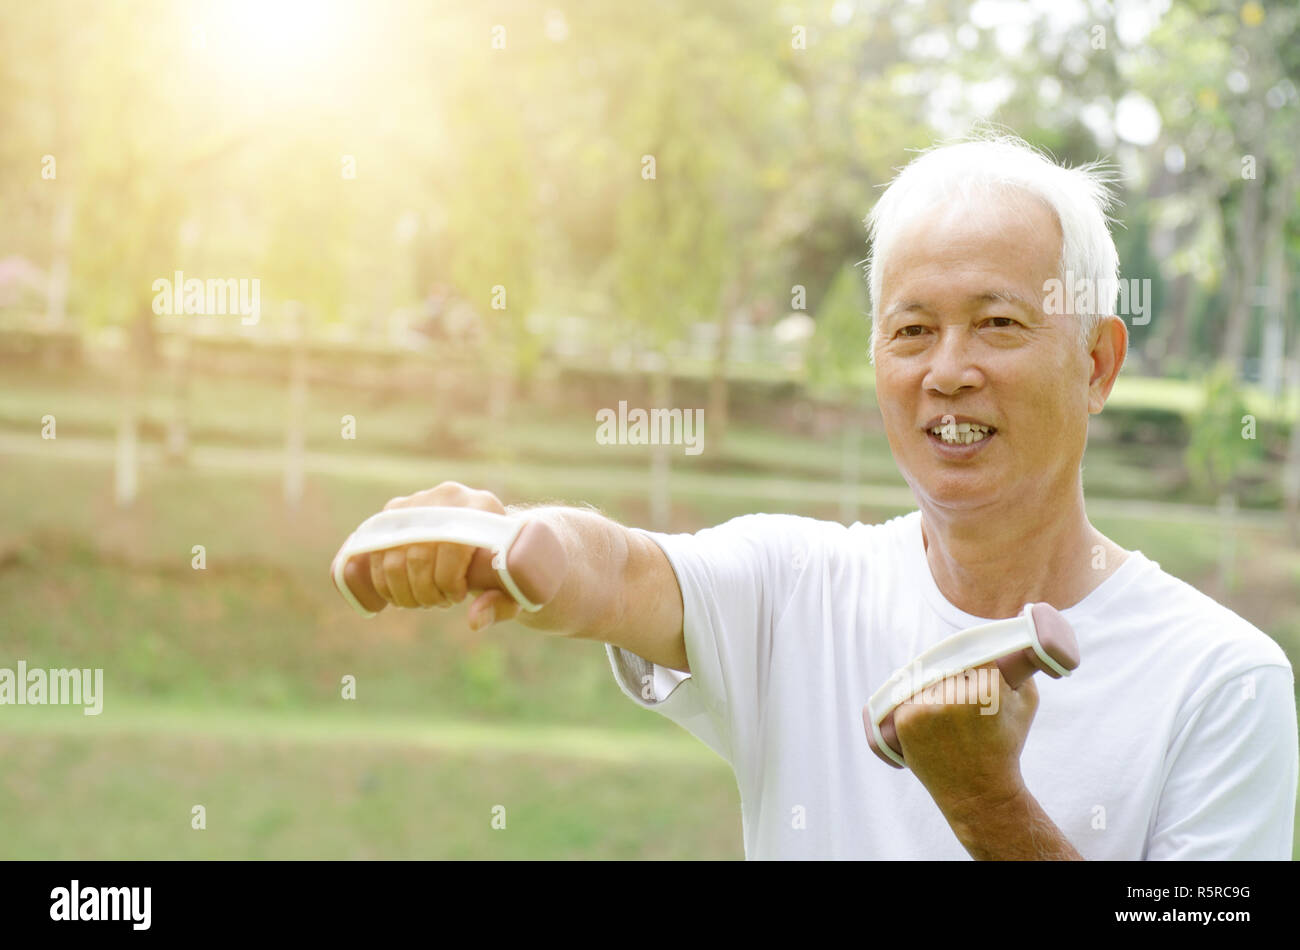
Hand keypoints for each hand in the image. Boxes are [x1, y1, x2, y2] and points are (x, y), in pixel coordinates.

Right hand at [336, 481, 523, 630]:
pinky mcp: (394, 513)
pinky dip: (381, 583)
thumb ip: (501, 604)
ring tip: (423, 600)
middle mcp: (447, 496)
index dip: (449, 581)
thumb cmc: (503, 566)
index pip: (452, 546)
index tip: (458, 596)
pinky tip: (398, 596)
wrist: (486, 536)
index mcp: (481, 506)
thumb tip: (474, 621)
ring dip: (403, 592)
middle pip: (418, 555)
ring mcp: (416, 502)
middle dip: (425, 592)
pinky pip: (372, 551)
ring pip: (391, 557)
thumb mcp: (513, 586)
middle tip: (439, 602)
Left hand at [891, 662, 1037, 811]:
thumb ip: (1020, 662)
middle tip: (955, 683)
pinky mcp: (905, 720)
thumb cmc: (1005, 743)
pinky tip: (922, 710)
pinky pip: (902, 695)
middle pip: (945, 660)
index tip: (972, 661)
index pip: (973, 647)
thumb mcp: (1025, 701)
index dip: (973, 653)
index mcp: (988, 684)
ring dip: (929, 683)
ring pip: (922, 676)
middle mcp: (955, 693)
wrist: (980, 792)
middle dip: (950, 669)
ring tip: (942, 705)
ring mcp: (927, 706)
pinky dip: (911, 699)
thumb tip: (1011, 632)